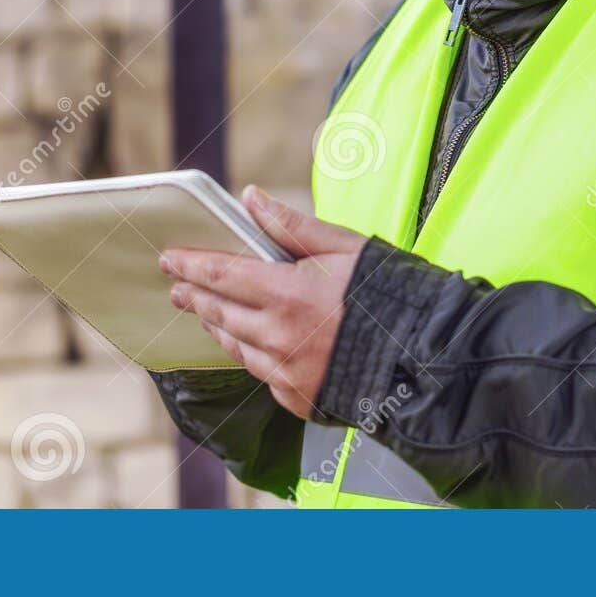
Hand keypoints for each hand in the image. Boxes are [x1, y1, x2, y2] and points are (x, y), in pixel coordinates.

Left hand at [159, 185, 367, 418]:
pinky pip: (261, 372)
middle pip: (220, 313)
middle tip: (177, 287)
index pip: (221, 275)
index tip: (169, 259)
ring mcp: (286, 373)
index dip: (191, 265)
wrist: (426, 356)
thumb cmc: (390, 293)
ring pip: (235, 346)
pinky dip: (250, 354)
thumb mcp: (345, 246)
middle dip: (194, 297)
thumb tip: (251, 198)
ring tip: (206, 313)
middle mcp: (279, 337)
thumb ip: (291, 224)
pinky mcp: (297, 398)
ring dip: (217, 326)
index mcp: (288, 294)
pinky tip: (246, 343)